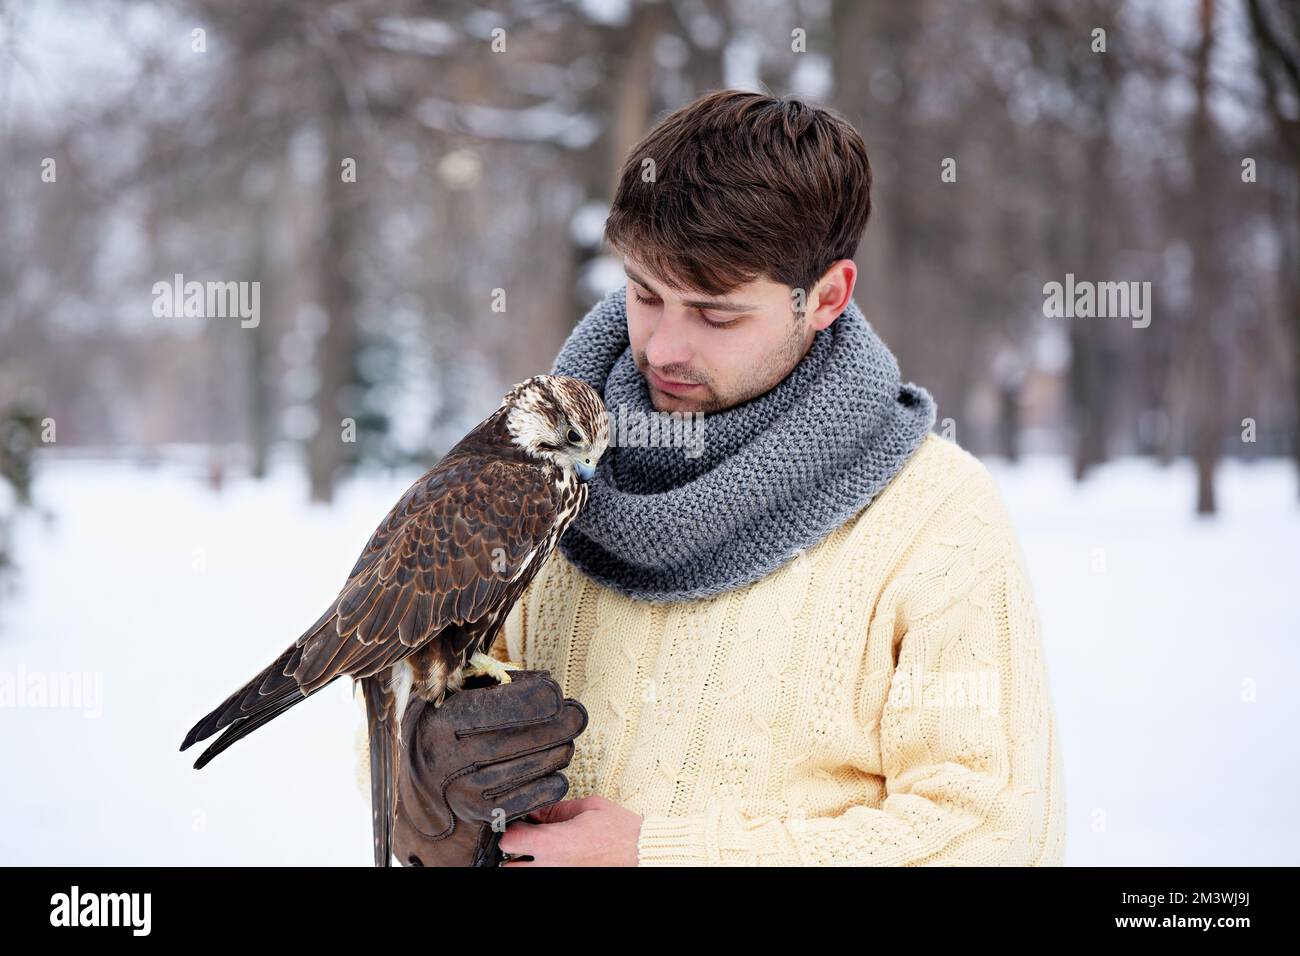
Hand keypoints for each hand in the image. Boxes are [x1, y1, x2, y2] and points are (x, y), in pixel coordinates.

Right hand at [392, 669, 587, 866]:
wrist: (424, 784)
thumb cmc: (450, 726)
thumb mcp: (457, 696)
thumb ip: (496, 682)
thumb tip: (545, 681)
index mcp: (444, 722)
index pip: (500, 708)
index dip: (536, 698)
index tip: (555, 693)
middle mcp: (453, 759)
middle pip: (524, 739)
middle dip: (561, 724)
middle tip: (578, 715)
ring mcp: (469, 791)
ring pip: (535, 767)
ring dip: (560, 750)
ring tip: (564, 739)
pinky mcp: (485, 814)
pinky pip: (536, 797)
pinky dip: (554, 781)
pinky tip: (555, 767)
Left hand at [498, 794, 643, 866]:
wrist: (642, 855)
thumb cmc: (621, 831)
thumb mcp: (589, 808)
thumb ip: (557, 809)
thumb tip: (536, 811)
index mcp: (552, 844)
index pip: (508, 840)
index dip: (511, 828)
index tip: (521, 822)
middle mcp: (549, 867)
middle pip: (508, 867)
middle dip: (514, 852)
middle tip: (527, 840)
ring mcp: (557, 878)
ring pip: (524, 876)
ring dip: (527, 864)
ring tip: (542, 851)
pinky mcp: (567, 884)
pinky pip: (545, 878)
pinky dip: (545, 868)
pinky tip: (557, 859)